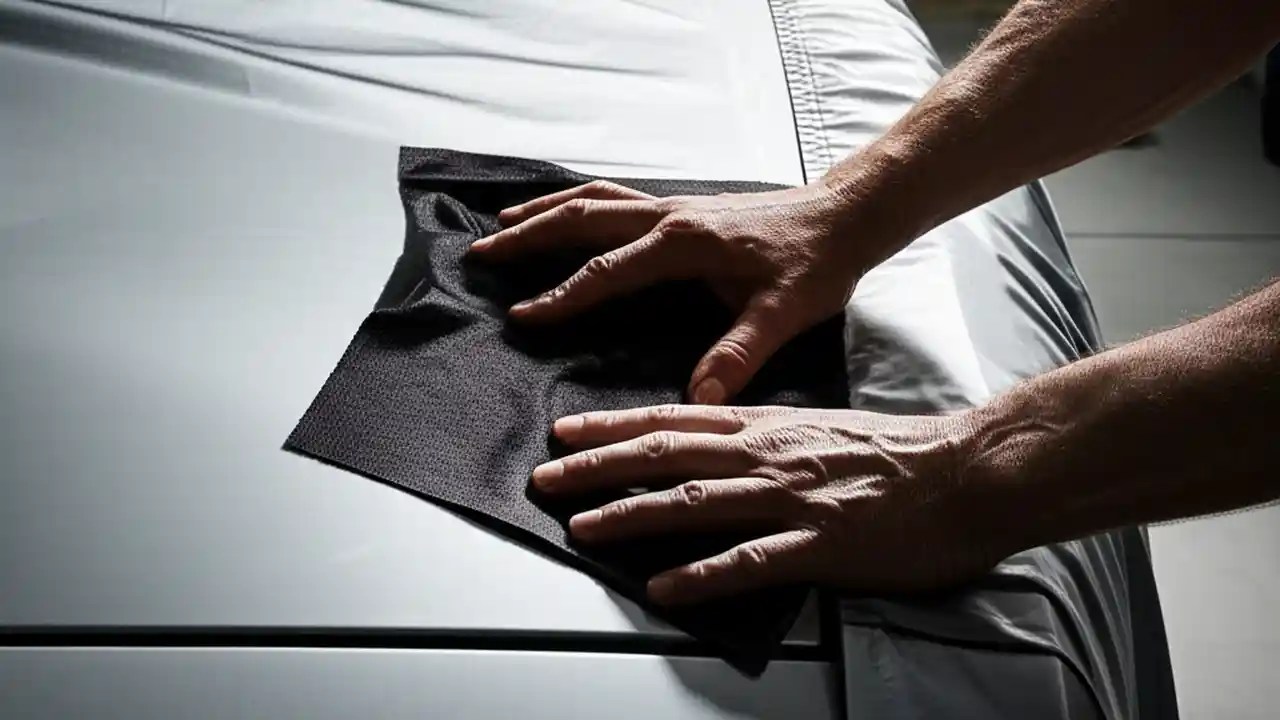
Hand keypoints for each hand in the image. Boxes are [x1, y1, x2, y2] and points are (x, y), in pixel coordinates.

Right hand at [468, 180, 885, 404]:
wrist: (843, 215)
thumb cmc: (815, 263)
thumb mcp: (784, 313)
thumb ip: (740, 355)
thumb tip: (701, 400)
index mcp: (682, 243)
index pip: (605, 270)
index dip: (560, 295)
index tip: (519, 315)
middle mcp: (668, 215)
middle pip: (581, 218)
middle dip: (527, 236)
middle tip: (480, 253)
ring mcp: (673, 205)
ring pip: (593, 199)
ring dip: (545, 210)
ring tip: (502, 222)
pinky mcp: (681, 207)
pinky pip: (614, 197)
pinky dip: (577, 202)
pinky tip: (565, 212)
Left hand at [530, 403, 1001, 604]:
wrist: (969, 471)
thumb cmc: (900, 454)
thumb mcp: (820, 430)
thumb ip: (766, 438)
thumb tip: (716, 446)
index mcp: (770, 425)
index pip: (676, 418)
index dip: (615, 426)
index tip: (567, 432)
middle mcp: (770, 455)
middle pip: (669, 455)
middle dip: (600, 466)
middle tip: (548, 477)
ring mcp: (794, 499)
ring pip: (696, 502)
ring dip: (633, 514)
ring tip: (583, 526)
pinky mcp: (822, 544)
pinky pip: (751, 561)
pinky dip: (703, 574)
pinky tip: (666, 585)